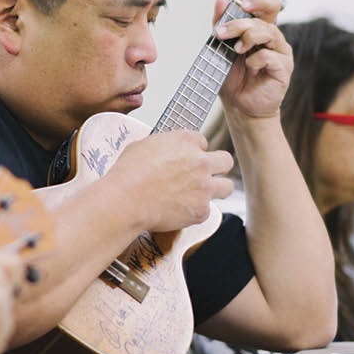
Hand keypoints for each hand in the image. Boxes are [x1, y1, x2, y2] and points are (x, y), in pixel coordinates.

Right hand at [108, 130, 233, 231]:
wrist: (126, 200)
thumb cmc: (128, 173)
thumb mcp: (143, 146)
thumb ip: (163, 146)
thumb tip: (163, 151)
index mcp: (186, 140)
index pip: (203, 142)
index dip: (195, 151)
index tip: (188, 159)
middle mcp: (201, 161)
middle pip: (225, 161)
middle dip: (217, 167)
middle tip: (206, 174)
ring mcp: (204, 187)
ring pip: (227, 186)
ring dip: (217, 189)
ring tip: (202, 195)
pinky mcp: (202, 210)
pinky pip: (207, 211)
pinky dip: (195, 212)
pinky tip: (181, 211)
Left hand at [213, 0, 291, 118]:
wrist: (238, 107)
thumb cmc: (233, 79)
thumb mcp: (220, 47)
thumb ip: (222, 22)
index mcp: (261, 31)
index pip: (269, 6)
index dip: (259, 1)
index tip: (243, 4)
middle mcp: (273, 39)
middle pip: (264, 19)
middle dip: (240, 23)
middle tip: (222, 33)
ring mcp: (281, 53)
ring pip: (269, 33)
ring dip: (248, 38)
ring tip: (236, 50)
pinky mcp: (284, 69)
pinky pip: (270, 56)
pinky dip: (255, 60)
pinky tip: (249, 67)